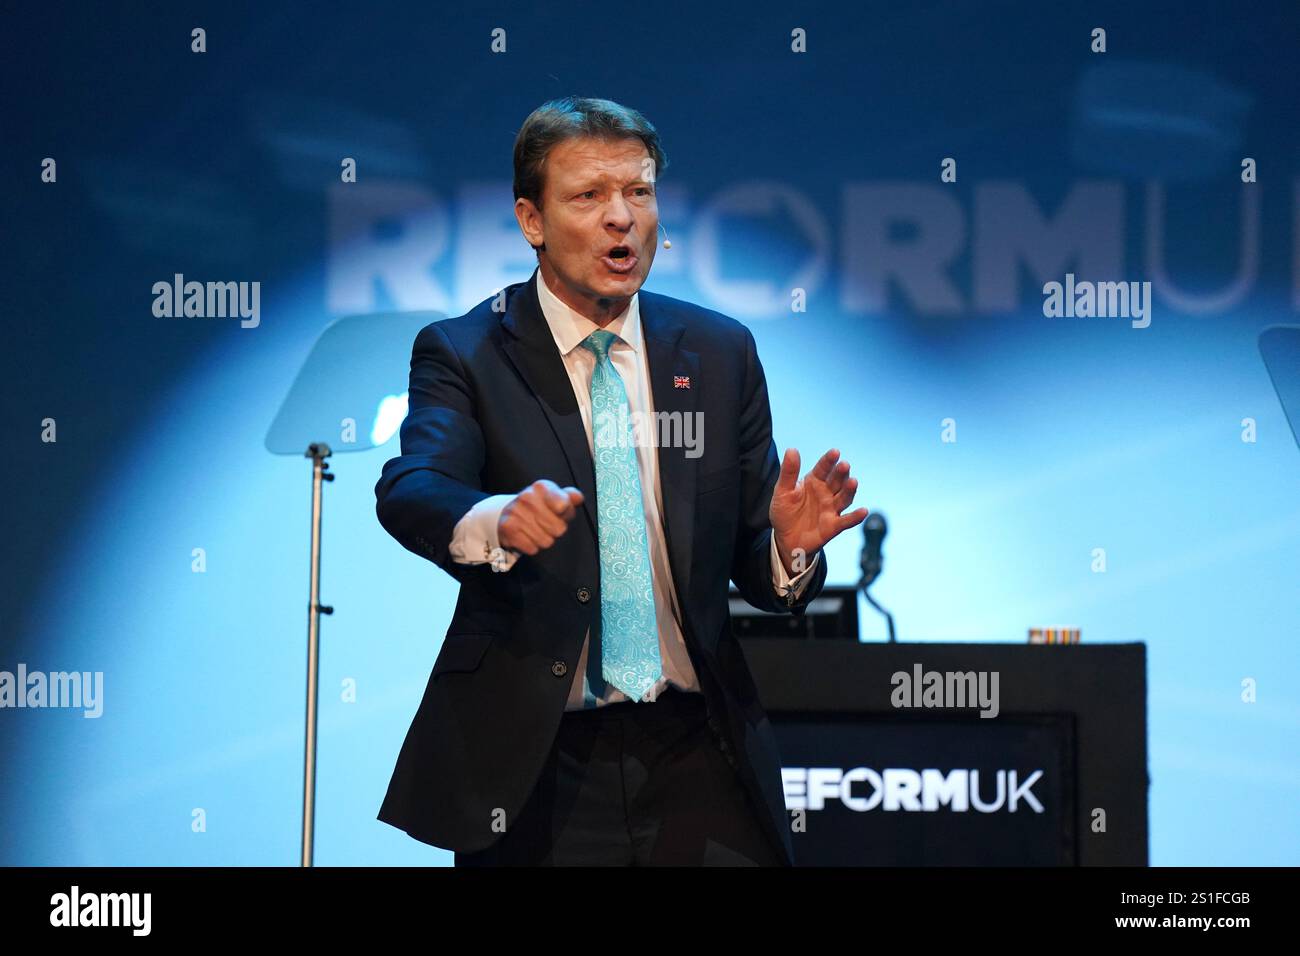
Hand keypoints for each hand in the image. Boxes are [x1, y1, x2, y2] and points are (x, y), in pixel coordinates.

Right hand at [498, 480, 584, 555]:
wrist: (508, 513)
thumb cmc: (539, 506)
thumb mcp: (555, 497)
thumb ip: (570, 497)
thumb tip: (578, 498)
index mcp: (542, 487)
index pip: (564, 506)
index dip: (566, 514)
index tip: (559, 511)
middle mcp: (527, 496)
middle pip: (559, 528)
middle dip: (555, 529)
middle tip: (545, 523)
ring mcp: (516, 512)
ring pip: (546, 541)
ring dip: (543, 539)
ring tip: (535, 529)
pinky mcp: (508, 528)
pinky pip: (532, 548)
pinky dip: (531, 546)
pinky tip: (526, 535)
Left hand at [770, 448, 868, 572]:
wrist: (785, 539)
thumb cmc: (784, 512)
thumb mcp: (782, 491)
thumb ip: (788, 472)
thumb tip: (792, 449)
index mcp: (814, 481)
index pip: (823, 468)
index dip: (829, 460)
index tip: (835, 452)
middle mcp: (826, 493)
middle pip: (836, 481)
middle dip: (841, 473)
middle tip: (844, 465)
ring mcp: (831, 509)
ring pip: (844, 498)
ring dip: (849, 490)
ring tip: (853, 482)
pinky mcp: (834, 526)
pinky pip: (846, 521)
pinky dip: (855, 517)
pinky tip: (863, 511)